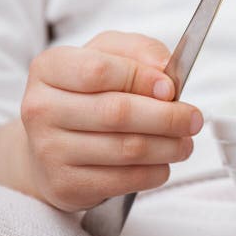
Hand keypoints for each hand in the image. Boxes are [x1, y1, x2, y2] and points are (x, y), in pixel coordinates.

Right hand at [17, 31, 202, 210]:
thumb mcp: (110, 55)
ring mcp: (49, 150)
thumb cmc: (89, 93)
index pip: (99, 70)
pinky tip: (164, 162)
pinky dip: (156, 172)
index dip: (143, 79)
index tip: (171, 88)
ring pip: (127, 149)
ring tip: (185, 142)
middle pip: (118, 113)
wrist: (51, 144)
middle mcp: (41, 109)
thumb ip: (139, 51)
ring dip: (169, 146)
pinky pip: (124, 180)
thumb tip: (165, 68)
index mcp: (50, 68)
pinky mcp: (65, 185)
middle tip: (193, 118)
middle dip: (168, 117)